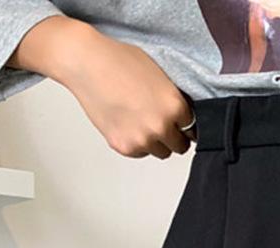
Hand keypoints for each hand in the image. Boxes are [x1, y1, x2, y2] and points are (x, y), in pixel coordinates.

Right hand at [9, 17, 194, 158]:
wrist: (86, 63)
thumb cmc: (120, 61)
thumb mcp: (160, 76)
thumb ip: (174, 100)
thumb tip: (183, 118)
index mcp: (175, 107)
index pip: (193, 129)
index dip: (185, 125)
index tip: (180, 125)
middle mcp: (161, 127)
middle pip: (179, 146)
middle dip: (173, 136)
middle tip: (161, 125)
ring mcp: (142, 140)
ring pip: (160, 152)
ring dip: (155, 142)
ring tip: (141, 122)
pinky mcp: (123, 146)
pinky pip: (139, 153)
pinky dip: (136, 144)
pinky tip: (127, 124)